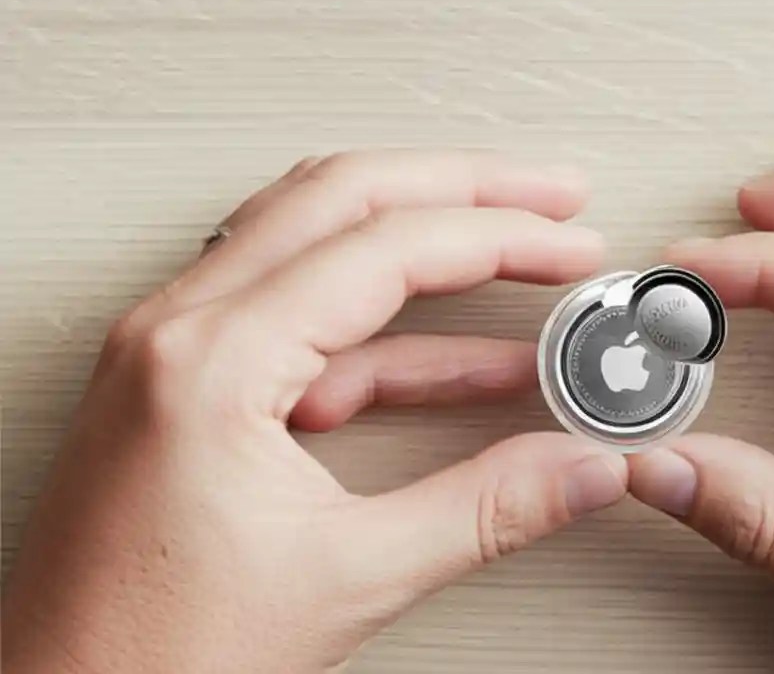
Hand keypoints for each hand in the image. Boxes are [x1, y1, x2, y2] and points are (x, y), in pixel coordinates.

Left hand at [1, 151, 627, 672]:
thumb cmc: (149, 659)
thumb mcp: (348, 578)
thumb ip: (487, 510)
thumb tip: (581, 468)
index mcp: (211, 360)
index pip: (384, 247)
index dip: (500, 236)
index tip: (570, 244)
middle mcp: (177, 332)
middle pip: (343, 199)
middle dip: (463, 189)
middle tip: (551, 195)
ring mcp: (173, 354)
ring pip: (313, 241)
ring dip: (420, 238)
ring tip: (514, 249)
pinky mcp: (185, 391)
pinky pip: (298, 323)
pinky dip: (386, 330)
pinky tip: (461, 360)